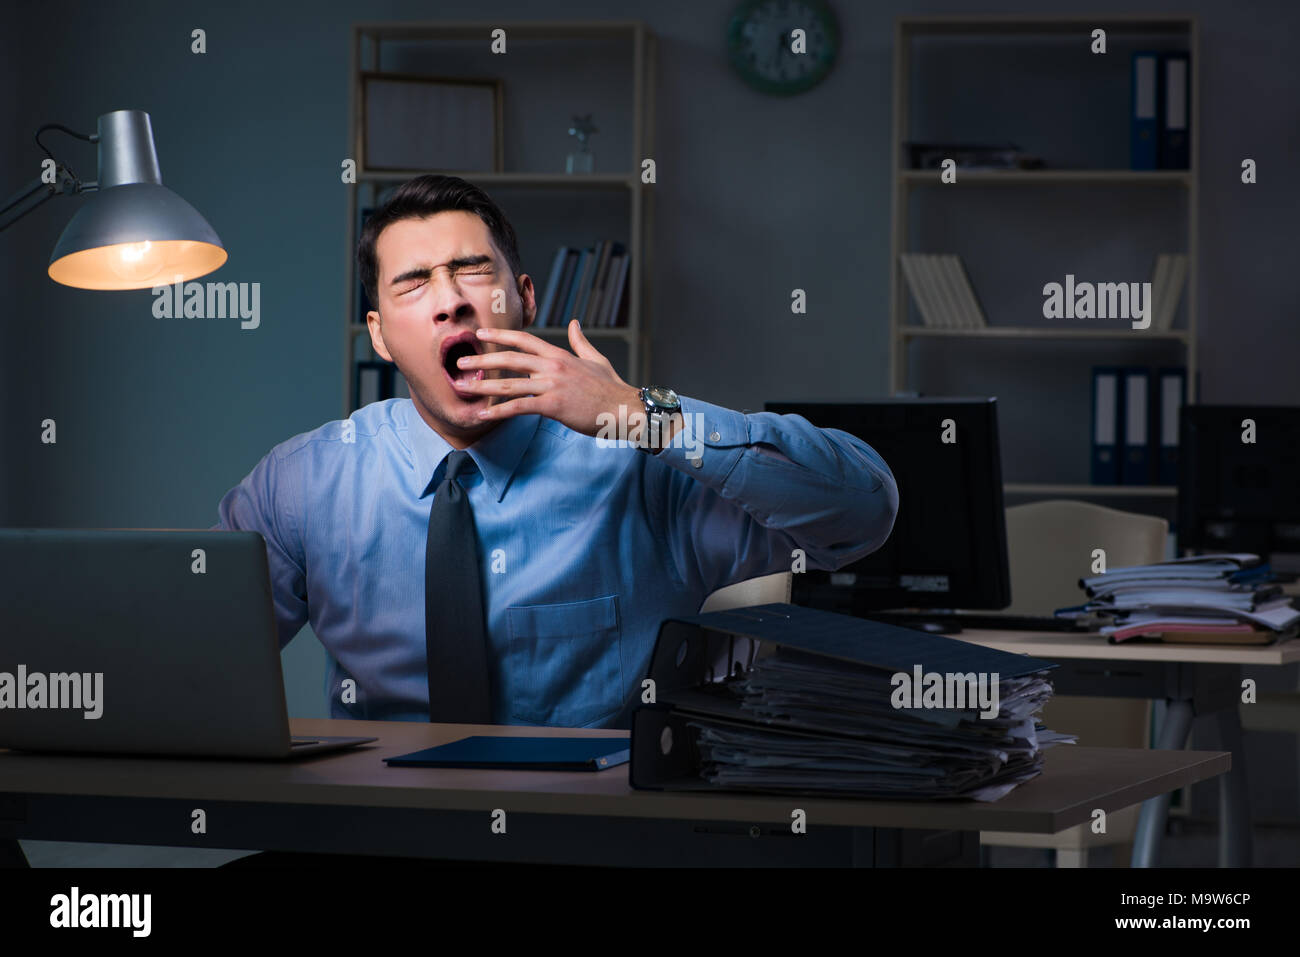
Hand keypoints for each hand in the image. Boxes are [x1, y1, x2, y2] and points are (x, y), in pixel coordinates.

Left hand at [453, 320, 641, 437]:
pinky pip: (519, 407)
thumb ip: (580, 341)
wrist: (623, 408)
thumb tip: (573, 323)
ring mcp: (552, 385)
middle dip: (482, 359)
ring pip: (510, 383)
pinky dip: (499, 410)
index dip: (500, 336)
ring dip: (483, 386)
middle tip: (460, 362)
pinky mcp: (553, 405)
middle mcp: (552, 366)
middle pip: (510, 359)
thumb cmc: (610, 387)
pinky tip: (484, 413)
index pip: (524, 340)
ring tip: (463, 387)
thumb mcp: (595, 358)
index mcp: (559, 355)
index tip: (480, 334)